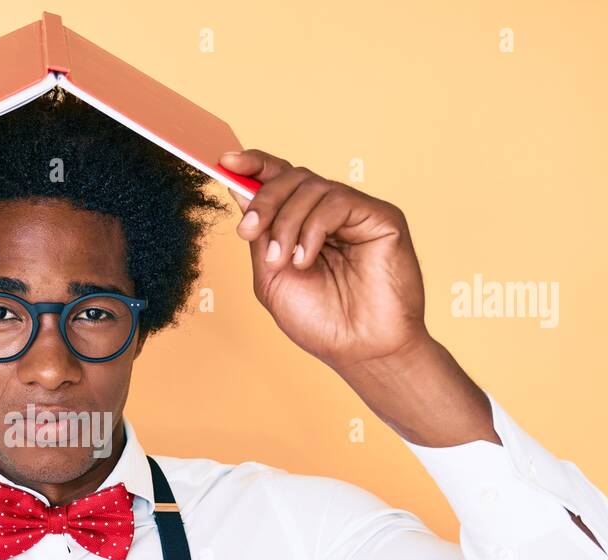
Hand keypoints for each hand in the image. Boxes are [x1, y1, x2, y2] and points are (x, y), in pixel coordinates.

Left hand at [219, 150, 427, 371]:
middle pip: (291, 177)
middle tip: (248, 232)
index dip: (254, 164)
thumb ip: (259, 234)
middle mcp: (329, 213)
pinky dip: (312, 228)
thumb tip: (238, 188)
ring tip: (284, 261)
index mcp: (303, 223)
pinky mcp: (381, 217)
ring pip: (311, 187)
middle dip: (264, 201)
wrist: (359, 350)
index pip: (279, 179)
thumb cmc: (319, 321)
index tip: (226, 162)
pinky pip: (337, 201)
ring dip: (286, 223)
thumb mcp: (271, 276)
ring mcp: (356, 213)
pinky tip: (306, 259)